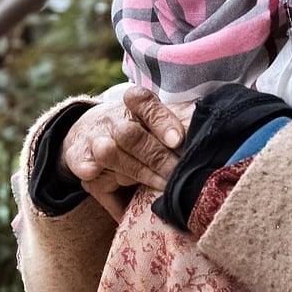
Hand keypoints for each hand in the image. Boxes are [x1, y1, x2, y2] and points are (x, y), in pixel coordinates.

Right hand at [61, 87, 192, 218]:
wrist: (91, 132)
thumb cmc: (138, 131)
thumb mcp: (157, 123)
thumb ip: (181, 125)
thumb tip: (213, 139)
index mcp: (134, 105)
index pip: (144, 102)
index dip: (161, 121)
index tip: (178, 141)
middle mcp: (112, 118)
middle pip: (130, 135)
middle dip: (157, 158)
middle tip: (177, 175)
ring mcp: (93, 139)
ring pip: (109, 152)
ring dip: (136, 172)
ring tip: (159, 185)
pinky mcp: (79, 161)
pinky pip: (88, 172)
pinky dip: (102, 182)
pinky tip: (120, 190)